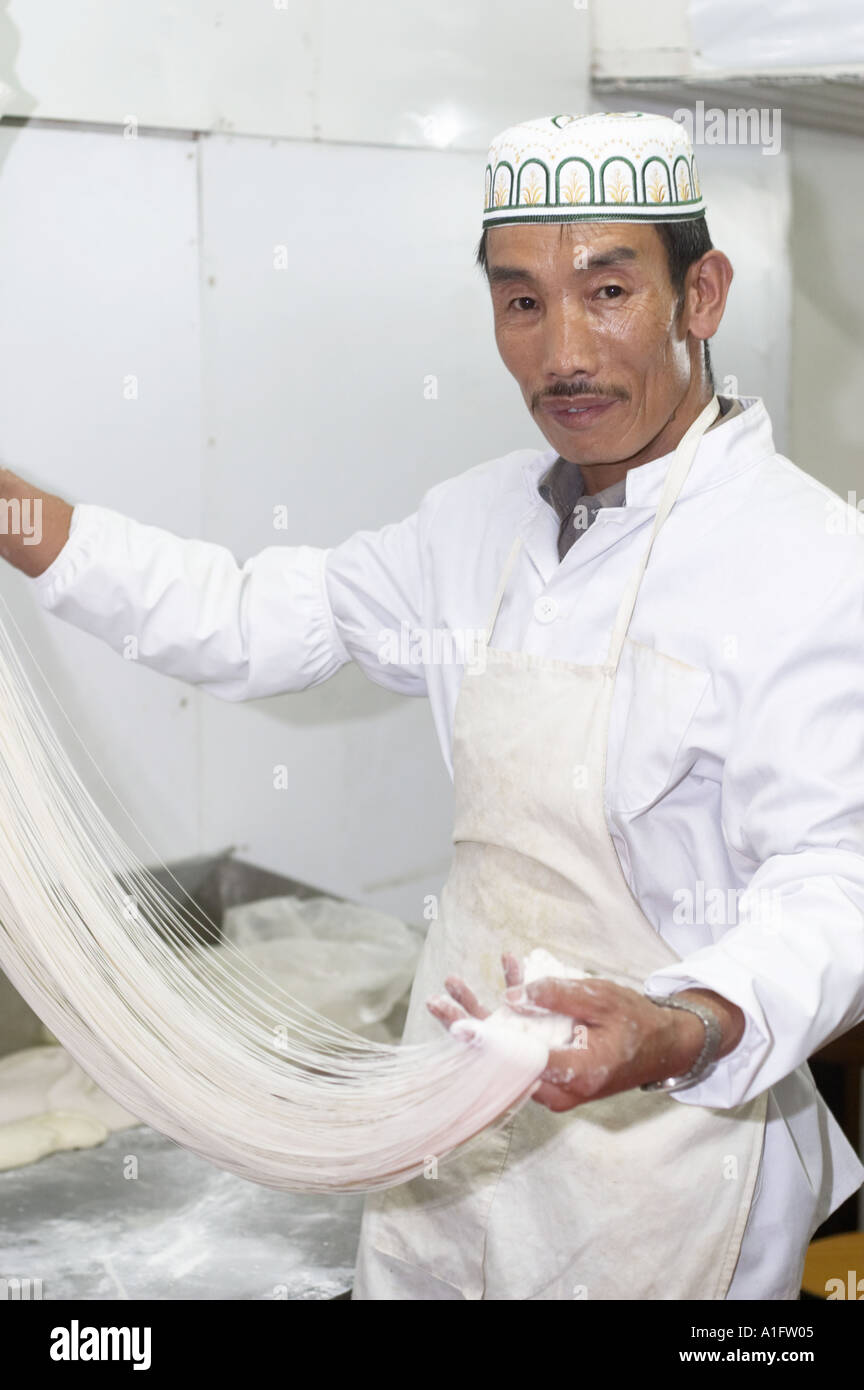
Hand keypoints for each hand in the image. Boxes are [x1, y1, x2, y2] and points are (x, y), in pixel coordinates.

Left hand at [428, 957, 742, 1112]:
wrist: (663, 1046)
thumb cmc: (637, 1022)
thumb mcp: (602, 999)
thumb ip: (559, 996)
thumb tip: (513, 996)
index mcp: (574, 1076)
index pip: (519, 1062)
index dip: (485, 1043)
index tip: (457, 1026)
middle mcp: (558, 1087)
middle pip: (501, 1060)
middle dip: (469, 1028)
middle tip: (438, 1001)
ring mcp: (552, 1083)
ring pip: (505, 1053)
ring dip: (480, 1018)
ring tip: (452, 986)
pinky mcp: (550, 1072)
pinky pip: (519, 1047)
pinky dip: (505, 1018)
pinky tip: (500, 977)